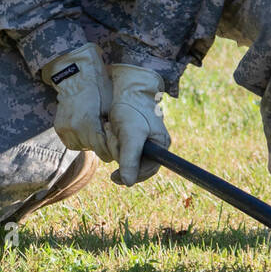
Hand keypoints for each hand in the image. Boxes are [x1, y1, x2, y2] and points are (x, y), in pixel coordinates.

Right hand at [42, 42, 113, 160]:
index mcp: (89, 122)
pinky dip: (78, 139)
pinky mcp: (58, 126)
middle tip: (106, 139)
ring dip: (88, 142)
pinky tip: (85, 130)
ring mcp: (64, 127)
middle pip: (90, 148)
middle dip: (99, 145)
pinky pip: (69, 141)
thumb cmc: (98, 88)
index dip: (109, 151)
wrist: (76, 74)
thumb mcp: (110, 107)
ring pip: (79, 146)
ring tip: (94, 132)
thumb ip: (110, 127)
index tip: (114, 150)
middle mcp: (74, 127)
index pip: (101, 148)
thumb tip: (115, 142)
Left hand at [106, 65, 169, 185]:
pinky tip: (110, 126)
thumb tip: (128, 183)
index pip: (147, 171)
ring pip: (122, 156)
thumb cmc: (133, 108)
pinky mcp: (128, 136)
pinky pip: (117, 147)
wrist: (125, 87)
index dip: (131, 175)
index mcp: (161, 146)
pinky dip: (111, 138)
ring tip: (111, 126)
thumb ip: (130, 159)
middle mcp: (153, 146)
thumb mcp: (131, 134)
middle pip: (132, 164)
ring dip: (113, 143)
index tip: (115, 176)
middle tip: (113, 134)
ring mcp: (140, 141)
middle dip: (119, 152)